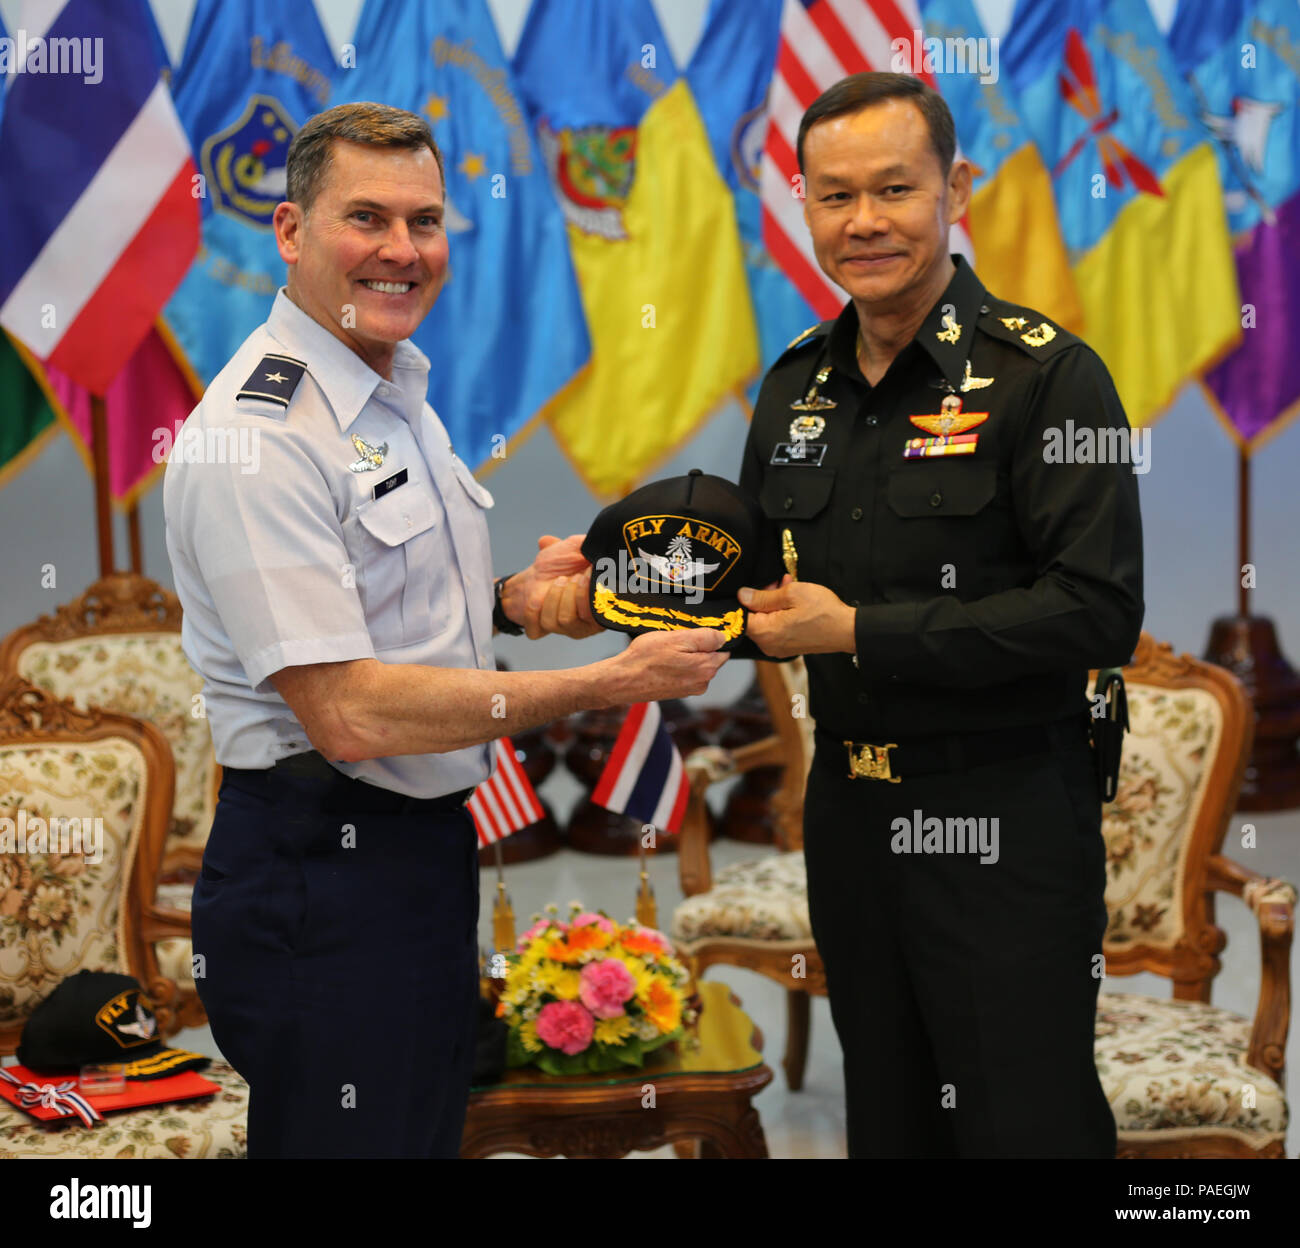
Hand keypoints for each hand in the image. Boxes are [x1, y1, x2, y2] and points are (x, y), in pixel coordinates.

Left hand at [501, 535, 600, 639]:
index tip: (586, 573)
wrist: (537, 571)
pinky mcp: (541, 630)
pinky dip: (534, 609)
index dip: (590, 594)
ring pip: (560, 622)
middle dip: (572, 594)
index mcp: (600, 609)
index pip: (602, 615)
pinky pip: (538, 627)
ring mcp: (563, 629)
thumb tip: (607, 542)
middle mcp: (585, 624)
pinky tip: (537, 596)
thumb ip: (594, 546)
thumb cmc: (564, 563)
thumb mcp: (580, 548)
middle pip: (578, 621)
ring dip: (555, 597)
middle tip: (571, 576)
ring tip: (558, 581)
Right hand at [606, 628, 729, 702]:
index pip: (722, 648)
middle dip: (695, 648)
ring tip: (665, 653)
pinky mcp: (678, 692)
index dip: (707, 638)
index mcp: (706, 668)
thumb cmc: (645, 658)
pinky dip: (676, 666)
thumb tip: (723, 637)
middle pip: (709, 657)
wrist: (622, 680)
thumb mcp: (677, 638)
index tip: (690, 634)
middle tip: (673, 642)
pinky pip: (684, 673)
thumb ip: (705, 637)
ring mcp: (690, 689)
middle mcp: (702, 682)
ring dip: (684, 657)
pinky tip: (661, 663)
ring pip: (695, 664)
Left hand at [738, 575, 856, 657]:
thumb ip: (762, 596)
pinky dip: (781, 614)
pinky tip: (793, 601)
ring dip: (774, 604)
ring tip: (789, 588)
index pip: (740, 617)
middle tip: (778, 584)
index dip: (748, 599)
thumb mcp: (791, 594)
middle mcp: (768, 645)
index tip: (761, 587)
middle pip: (754, 618)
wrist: (847, 630)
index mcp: (765, 633)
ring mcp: (778, 648)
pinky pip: (776, 628)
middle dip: (763, 599)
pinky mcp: (787, 647)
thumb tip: (742, 595)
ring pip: (766, 622)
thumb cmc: (823, 611)